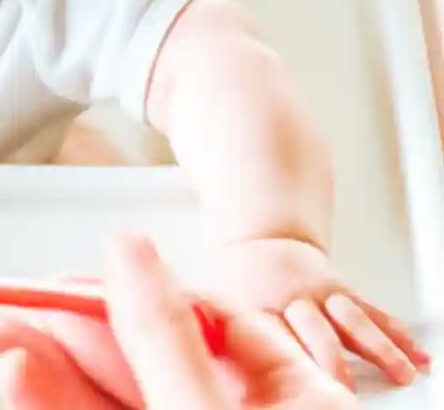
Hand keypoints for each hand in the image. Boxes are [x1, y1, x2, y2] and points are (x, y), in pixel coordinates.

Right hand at [0, 234, 360, 408]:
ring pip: (106, 393)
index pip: (195, 321)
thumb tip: (130, 253)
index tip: (67, 276)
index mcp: (286, 396)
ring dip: (43, 363)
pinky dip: (48, 398)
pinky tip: (18, 373)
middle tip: (6, 303)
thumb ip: (164, 338)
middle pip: (138, 356)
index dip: (122, 291)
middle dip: (63, 329)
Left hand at [206, 238, 429, 386]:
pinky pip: (374, 313)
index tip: (297, 388)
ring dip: (380, 350)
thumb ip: (225, 338)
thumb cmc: (238, 284)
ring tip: (401, 374)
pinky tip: (416, 356)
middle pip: (316, 334)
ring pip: (354, 322)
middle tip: (344, 392)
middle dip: (331, 362)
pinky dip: (398, 334)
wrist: (259, 240)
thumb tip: (215, 374)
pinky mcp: (342, 290)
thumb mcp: (218, 306)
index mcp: (256, 310)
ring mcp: (320, 295)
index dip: (286, 364)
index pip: (272, 341)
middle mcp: (291, 302)